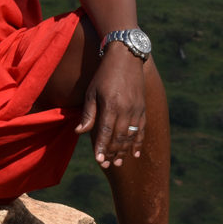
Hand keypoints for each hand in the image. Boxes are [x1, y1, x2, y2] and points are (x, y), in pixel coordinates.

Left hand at [74, 51, 146, 166]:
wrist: (127, 58)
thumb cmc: (104, 75)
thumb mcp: (91, 92)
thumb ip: (88, 113)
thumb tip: (79, 132)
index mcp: (111, 105)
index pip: (106, 132)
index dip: (102, 147)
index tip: (99, 160)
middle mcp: (126, 110)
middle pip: (119, 137)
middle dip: (113, 153)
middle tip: (107, 165)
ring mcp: (137, 110)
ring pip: (131, 136)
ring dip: (125, 151)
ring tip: (118, 163)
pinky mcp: (143, 108)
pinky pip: (142, 129)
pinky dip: (138, 142)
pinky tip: (135, 153)